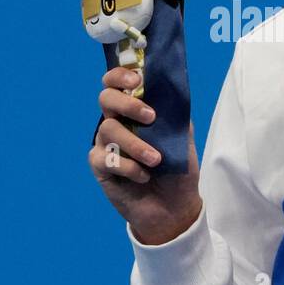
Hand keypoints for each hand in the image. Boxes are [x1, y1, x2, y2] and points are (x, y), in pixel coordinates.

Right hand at [88, 67, 203, 244]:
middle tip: (150, 117)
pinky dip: (127, 166)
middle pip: (106, 98)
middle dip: (127, 104)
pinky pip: (106, 158)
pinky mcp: (100, 166)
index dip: (121, 76)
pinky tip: (142, 177)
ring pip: (108, 129)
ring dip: (135, 143)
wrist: (174, 208)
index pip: (118, 84)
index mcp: (134, 111)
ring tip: (156, 160)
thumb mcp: (183, 140)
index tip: (137, 80)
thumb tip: (172, 92)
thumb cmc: (177, 170)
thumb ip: (176, 115)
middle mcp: (116, 122)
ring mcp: (106, 144)